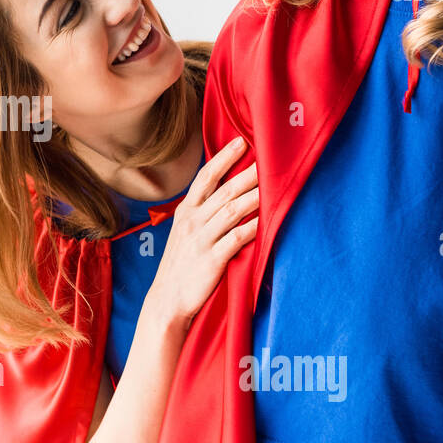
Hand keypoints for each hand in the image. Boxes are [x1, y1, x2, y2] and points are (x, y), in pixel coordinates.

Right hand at [145, 136, 258, 329]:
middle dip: (248, 174)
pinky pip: (236, 238)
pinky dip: (252, 228)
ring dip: (255, 196)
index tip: (241, 143)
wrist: (167, 300)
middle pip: (224, 191)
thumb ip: (201, 214)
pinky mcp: (211, 259)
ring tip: (274, 184)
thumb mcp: (184, 233)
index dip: (223, 159)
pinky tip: (267, 221)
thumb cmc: (180, 265)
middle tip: (269, 158)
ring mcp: (201, 240)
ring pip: (232, 211)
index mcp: (185, 212)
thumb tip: (227, 194)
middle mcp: (191, 222)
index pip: (205, 178)